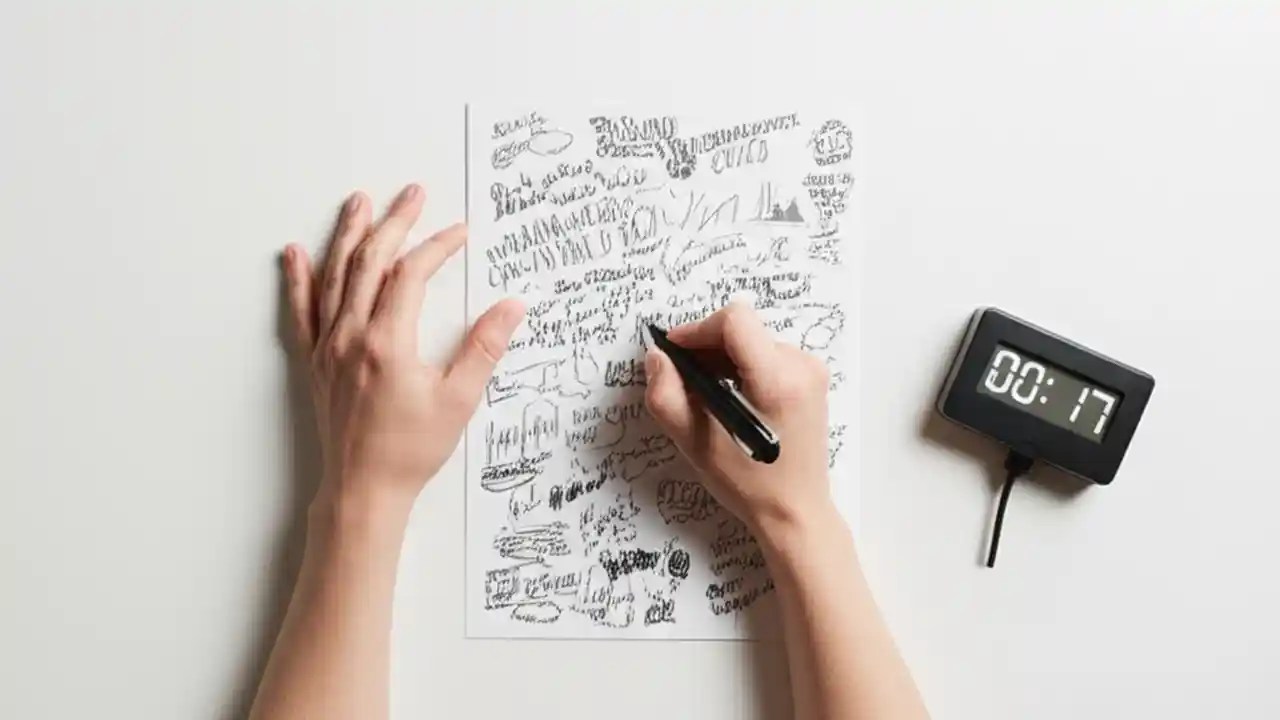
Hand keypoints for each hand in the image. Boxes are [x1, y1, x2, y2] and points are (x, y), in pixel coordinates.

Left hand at [282, 184, 524, 512]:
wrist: (363, 489)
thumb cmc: (410, 450)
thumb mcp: (458, 400)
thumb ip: (483, 349)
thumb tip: (511, 308)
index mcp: (387, 342)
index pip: (411, 275)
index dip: (436, 247)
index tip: (458, 232)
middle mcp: (351, 337)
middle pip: (369, 262)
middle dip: (394, 223)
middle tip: (412, 193)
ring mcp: (328, 348)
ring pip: (334, 277)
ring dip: (348, 236)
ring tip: (360, 203)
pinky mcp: (315, 362)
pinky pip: (301, 311)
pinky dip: (298, 279)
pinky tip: (295, 254)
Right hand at [644, 302, 832, 538]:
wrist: (795, 511)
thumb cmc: (749, 484)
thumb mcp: (696, 444)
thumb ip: (666, 396)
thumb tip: (658, 357)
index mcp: (777, 380)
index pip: (734, 321)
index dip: (696, 330)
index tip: (674, 353)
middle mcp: (801, 367)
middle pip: (742, 329)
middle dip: (706, 347)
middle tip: (683, 379)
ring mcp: (810, 371)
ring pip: (752, 340)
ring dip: (722, 358)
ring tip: (705, 393)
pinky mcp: (811, 379)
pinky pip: (767, 353)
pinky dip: (741, 366)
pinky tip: (730, 396)